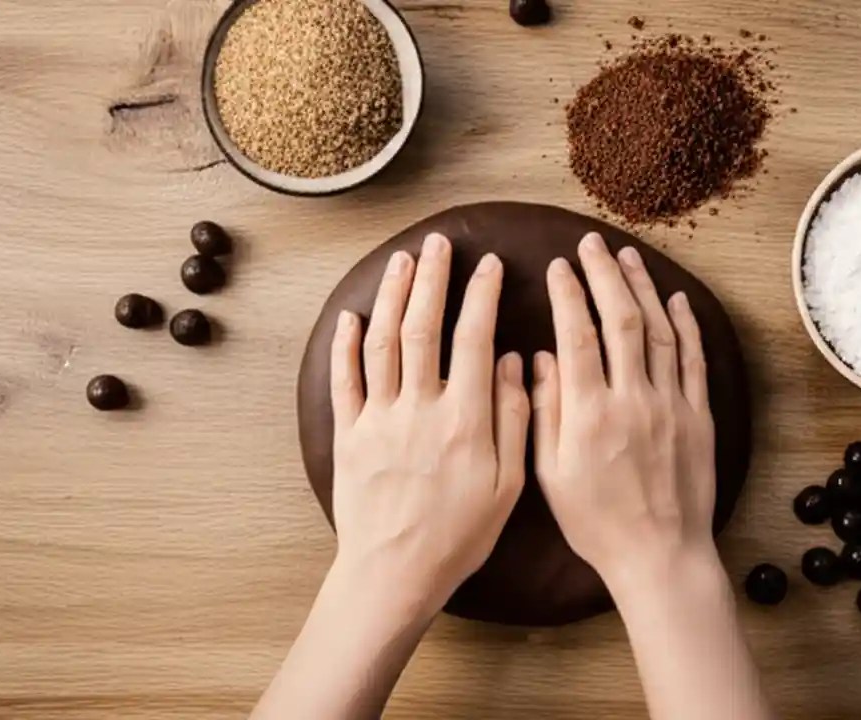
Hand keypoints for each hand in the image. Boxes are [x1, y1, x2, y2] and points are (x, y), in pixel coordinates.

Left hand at [329, 233, 529, 611]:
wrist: (395, 574)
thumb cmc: (459, 536)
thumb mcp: (508, 485)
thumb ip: (515, 418)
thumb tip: (517, 362)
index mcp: (465, 419)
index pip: (474, 338)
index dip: (482, 295)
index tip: (490, 265)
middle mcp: (419, 408)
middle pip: (422, 326)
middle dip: (431, 278)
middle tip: (438, 242)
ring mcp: (378, 419)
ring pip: (381, 342)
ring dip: (390, 295)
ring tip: (401, 261)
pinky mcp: (348, 435)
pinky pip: (343, 379)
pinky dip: (345, 344)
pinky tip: (352, 316)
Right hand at [532, 232, 716, 585]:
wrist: (659, 557)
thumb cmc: (597, 523)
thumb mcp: (551, 474)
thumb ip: (544, 412)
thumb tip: (541, 359)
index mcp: (589, 413)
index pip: (577, 334)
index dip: (567, 293)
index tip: (557, 266)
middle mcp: (632, 400)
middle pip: (621, 320)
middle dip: (604, 275)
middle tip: (590, 243)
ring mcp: (671, 406)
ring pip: (659, 331)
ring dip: (643, 289)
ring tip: (627, 257)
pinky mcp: (699, 418)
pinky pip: (693, 361)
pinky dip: (686, 326)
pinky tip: (675, 300)